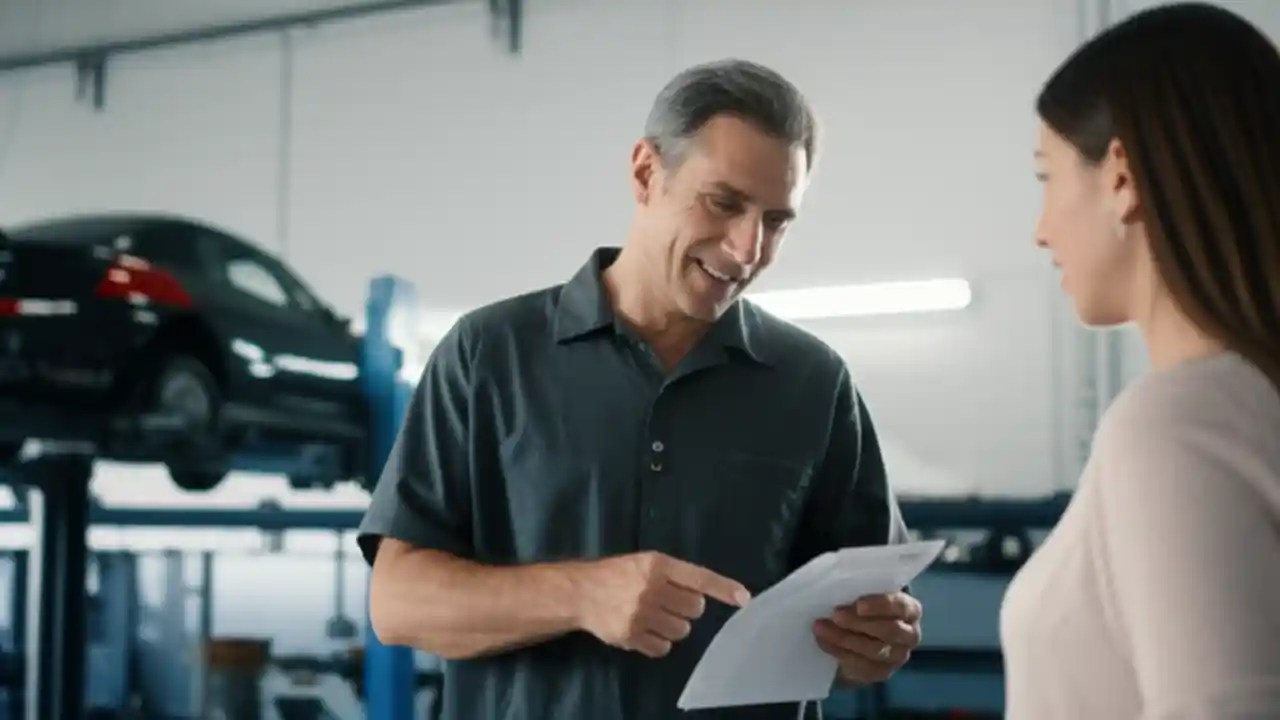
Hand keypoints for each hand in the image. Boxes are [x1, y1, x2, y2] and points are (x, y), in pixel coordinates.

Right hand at [574, 551, 750, 658]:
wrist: (582, 592)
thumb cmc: (619, 574)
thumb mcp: (646, 562)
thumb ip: (674, 574)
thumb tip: (708, 592)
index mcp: (657, 565)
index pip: (699, 577)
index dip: (723, 588)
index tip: (744, 598)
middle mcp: (651, 588)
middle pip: (695, 609)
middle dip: (688, 608)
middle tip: (671, 603)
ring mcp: (641, 614)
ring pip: (681, 631)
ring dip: (674, 626)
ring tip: (656, 617)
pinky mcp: (631, 636)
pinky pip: (663, 648)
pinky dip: (659, 642)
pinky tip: (646, 630)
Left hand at [813, 592, 921, 684]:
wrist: (862, 632)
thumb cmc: (865, 605)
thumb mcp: (866, 593)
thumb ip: (859, 590)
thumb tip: (836, 589)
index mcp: (911, 610)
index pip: (901, 606)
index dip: (881, 606)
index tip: (859, 605)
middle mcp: (910, 635)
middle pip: (889, 631)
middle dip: (858, 623)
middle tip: (835, 615)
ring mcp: (898, 657)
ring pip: (874, 651)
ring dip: (844, 639)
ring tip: (821, 628)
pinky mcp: (882, 673)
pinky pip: (862, 667)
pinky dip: (840, 653)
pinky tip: (824, 642)